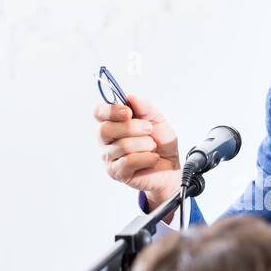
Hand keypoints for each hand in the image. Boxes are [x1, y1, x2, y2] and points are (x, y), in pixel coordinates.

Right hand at [94, 94, 180, 212]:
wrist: (171, 167)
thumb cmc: (161, 143)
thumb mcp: (157, 120)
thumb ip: (144, 107)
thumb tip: (130, 97)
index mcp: (113, 123)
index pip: (98, 113)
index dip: (111, 110)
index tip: (128, 112)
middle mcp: (106, 140)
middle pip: (105, 129)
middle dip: (132, 128)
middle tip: (149, 129)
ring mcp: (109, 158)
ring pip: (122, 146)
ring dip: (145, 144)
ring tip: (153, 147)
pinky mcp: (117, 173)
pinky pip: (129, 161)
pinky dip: (147, 158)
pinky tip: (153, 158)